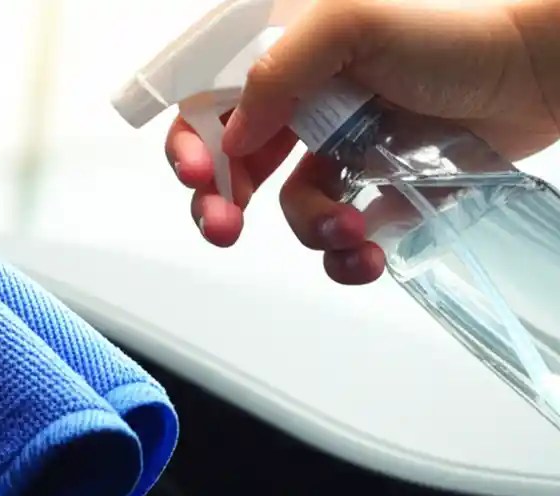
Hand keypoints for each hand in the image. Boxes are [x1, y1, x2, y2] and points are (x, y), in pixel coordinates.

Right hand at [165, 0, 559, 283]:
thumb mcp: (350, 23)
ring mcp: (343, 145)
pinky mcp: (381, 184)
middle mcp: (307, 101)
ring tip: (348, 233)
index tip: (199, 175)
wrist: (545, 67)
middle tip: (226, 229)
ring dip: (308, 231)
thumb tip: (234, 134)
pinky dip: (347, 253)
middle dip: (222, 203)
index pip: (210, 102)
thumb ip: (278, 72)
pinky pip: (343, 231)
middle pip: (234, 162)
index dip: (190, 142)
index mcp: (287, 57)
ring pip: (291, 206)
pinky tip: (368, 251)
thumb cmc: (457, 30)